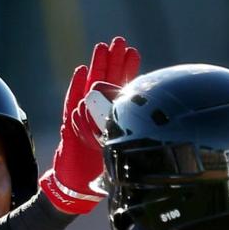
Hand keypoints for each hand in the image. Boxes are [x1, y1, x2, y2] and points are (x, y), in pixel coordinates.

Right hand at [39, 36, 140, 214]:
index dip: (127, 71)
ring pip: (89, 87)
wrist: (75, 187)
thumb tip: (159, 135)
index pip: (121, 89)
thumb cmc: (98, 173)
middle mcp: (97, 114)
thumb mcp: (122, 155)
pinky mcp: (69, 126)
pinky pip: (71, 103)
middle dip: (111, 62)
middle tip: (118, 42)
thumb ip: (131, 142)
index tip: (133, 53)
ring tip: (101, 49)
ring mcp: (82, 118)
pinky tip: (80, 73)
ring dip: (95, 68)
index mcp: (112, 118)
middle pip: (105, 81)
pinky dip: (75, 88)